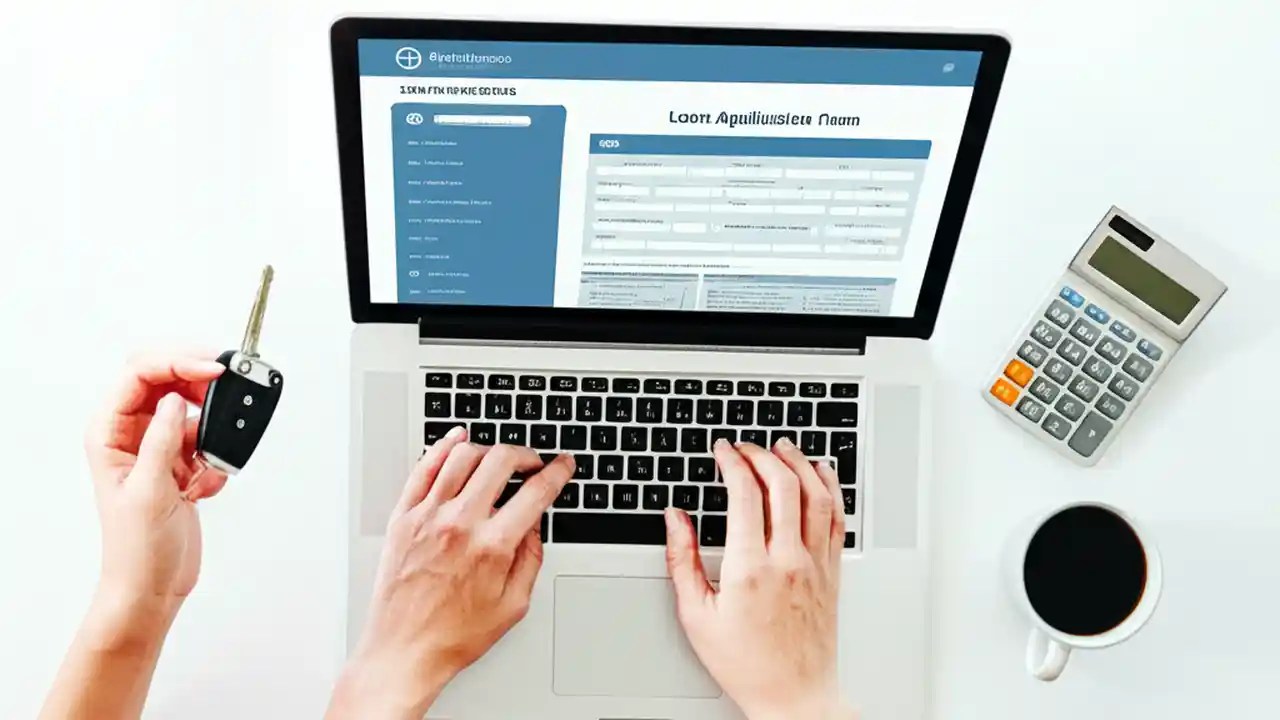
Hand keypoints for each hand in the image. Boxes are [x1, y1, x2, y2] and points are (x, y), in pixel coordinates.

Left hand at [84, 352, 229, 627]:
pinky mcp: (180, 463)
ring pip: (192, 409)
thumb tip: (178, 399)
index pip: (140, 375)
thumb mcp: (148, 490)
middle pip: (166, 380)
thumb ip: (163, 440)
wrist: (150, 585)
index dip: (177, 363)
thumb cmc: (135, 549)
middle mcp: (131, 434)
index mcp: (109, 433)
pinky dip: (216, 458)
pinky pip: (207, 440)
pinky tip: (205, 485)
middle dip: (197, 383)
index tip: (212, 370)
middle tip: (226, 385)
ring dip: (211, 429)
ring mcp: (157, 447)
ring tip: (209, 460)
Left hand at [328, 431, 574, 718]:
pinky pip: (424, 467)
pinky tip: (457, 441)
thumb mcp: (513, 605)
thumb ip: (530, 558)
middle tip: (533, 462)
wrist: (404, 651)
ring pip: (462, 455)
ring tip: (498, 458)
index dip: (557, 472)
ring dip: (488, 449)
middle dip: (526, 454)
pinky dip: (443, 446)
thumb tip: (534, 524)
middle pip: (500, 460)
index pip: (535, 492)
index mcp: (492, 546)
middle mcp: (459, 524)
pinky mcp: (403, 517)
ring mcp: (428, 517)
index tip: (563, 465)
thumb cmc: (453, 636)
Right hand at [664, 439, 853, 719]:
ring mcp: (815, 564)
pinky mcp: (832, 571)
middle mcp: (787, 560)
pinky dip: (830, 487)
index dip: (732, 461)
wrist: (794, 697)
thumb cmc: (746, 664)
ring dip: (798, 462)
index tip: (722, 451)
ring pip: (815, 494)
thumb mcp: (697, 615)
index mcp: (750, 568)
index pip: (745, 494)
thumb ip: (682, 560)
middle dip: (762, 454)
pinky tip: (820, 473)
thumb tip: (675, 519)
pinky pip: (837, 518)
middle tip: (745, 448)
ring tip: (781, 447)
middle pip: (782, 484)